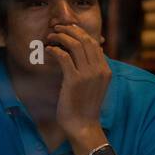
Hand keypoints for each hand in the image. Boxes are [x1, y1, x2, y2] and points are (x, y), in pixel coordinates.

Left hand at [45, 23, 111, 142]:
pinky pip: (64, 57)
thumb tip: (89, 55)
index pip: (93, 43)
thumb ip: (93, 70)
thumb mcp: (94, 86)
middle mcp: (99, 69)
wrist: (83, 126)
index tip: (68, 29)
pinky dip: (55, 50)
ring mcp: (88, 74)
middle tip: (57, 28)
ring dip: (61, 37)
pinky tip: (49, 50)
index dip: (80, 33)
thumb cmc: (85, 108)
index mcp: (105, 69)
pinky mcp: (75, 80)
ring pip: (75, 45)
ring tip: (51, 36)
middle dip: (70, 30)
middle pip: (85, 40)